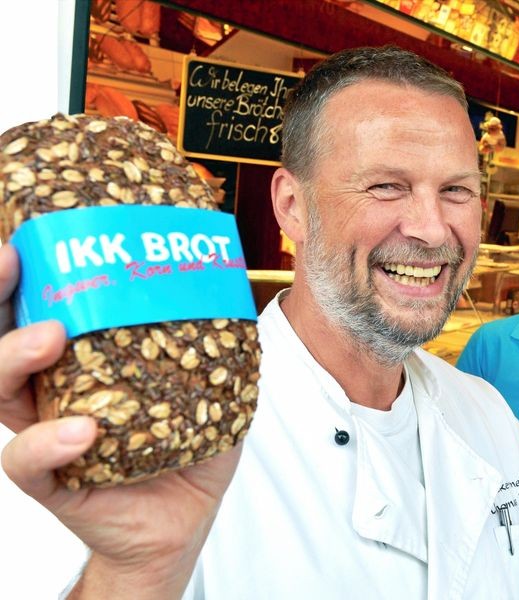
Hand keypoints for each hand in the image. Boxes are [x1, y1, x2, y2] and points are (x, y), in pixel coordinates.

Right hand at [0, 244, 238, 595]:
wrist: (184, 520)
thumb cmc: (188, 446)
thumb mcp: (212, 386)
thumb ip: (219, 342)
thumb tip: (238, 285)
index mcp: (84, 361)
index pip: (41, 308)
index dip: (25, 273)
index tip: (27, 238)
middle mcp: (55, 391)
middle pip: (4, 338)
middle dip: (0, 296)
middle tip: (15, 262)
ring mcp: (47, 434)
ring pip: (3, 391)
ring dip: (15, 356)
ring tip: (51, 337)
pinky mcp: (53, 482)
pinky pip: (29, 462)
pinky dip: (49, 443)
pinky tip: (82, 430)